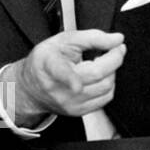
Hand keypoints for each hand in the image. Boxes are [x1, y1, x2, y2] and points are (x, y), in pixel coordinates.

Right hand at [5, 29, 125, 123]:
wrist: (31, 87)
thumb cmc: (46, 61)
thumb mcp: (63, 40)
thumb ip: (92, 37)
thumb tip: (117, 39)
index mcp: (49, 65)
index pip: (60, 73)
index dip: (70, 79)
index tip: (76, 86)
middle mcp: (58, 88)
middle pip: (96, 74)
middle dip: (113, 58)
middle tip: (115, 49)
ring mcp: (69, 102)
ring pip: (106, 86)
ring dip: (111, 71)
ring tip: (101, 63)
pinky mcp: (79, 112)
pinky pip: (106, 97)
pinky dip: (108, 84)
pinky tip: (98, 77)